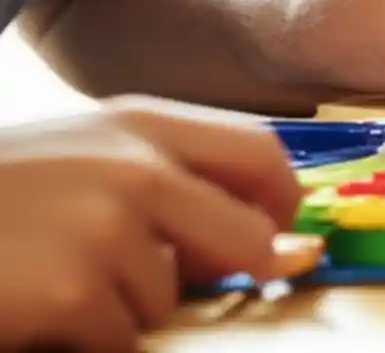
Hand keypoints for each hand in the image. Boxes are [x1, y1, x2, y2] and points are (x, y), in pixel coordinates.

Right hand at [0, 96, 300, 349]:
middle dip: (223, 275)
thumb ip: (169, 184)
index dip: (281, 203)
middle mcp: (134, 166)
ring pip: (169, 299)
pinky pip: (122, 340)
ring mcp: (106, 227)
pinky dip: (85, 341)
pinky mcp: (74, 289)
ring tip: (51, 280)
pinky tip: (34, 310)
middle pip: (247, 239)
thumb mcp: (78, 160)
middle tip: (152, 279)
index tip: (278, 237)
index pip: (260, 151)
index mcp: (138, 122)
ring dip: (123, 308)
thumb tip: (278, 247)